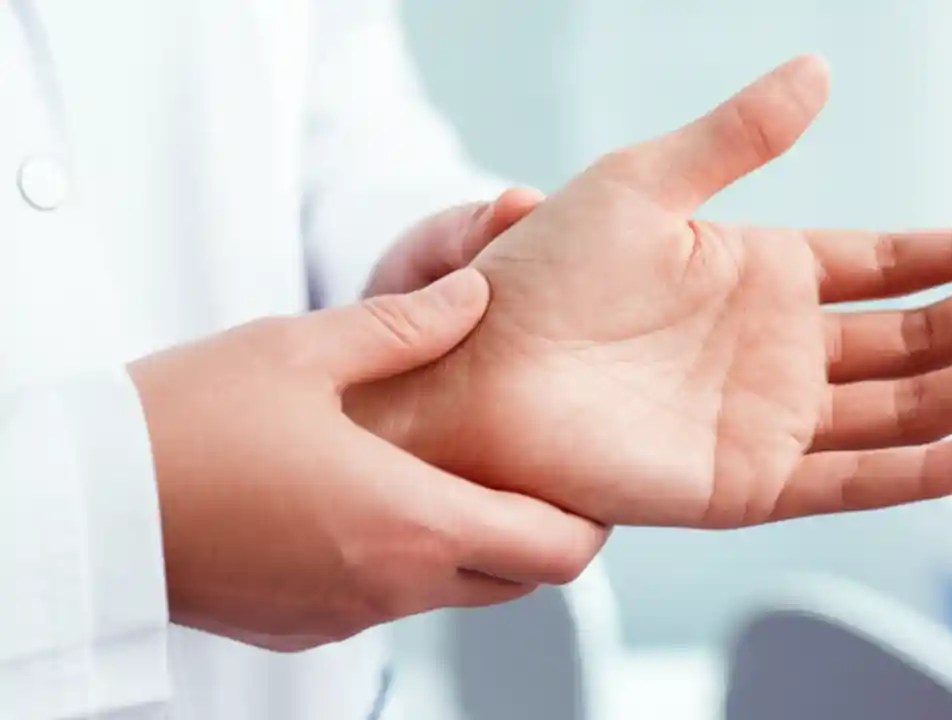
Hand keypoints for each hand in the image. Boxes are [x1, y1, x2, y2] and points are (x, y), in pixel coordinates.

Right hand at [130, 269, 603, 650]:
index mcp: (408, 519)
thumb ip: (408, 325)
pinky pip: (388, 602)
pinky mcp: (301, 625)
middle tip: (526, 468)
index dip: (590, 523)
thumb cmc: (185, 423)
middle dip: (538, 533)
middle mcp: (389, 585)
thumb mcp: (301, 351)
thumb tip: (478, 295)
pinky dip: (407, 559)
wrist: (78, 504)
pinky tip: (370, 501)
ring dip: (471, 543)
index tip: (589, 481)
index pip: (552, 553)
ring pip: (452, 592)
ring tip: (448, 471)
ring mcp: (344, 614)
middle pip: (515, 581)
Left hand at [347, 56, 951, 528]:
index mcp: (761, 275)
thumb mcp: (645, 184)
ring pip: (905, 407)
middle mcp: (778, 351)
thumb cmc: (540, 275)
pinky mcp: (750, 485)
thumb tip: (820, 70)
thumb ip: (736, 137)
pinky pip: (858, 481)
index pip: (888, 266)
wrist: (473, 375)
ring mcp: (770, 420)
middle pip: (915, 336)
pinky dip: (930, 470)